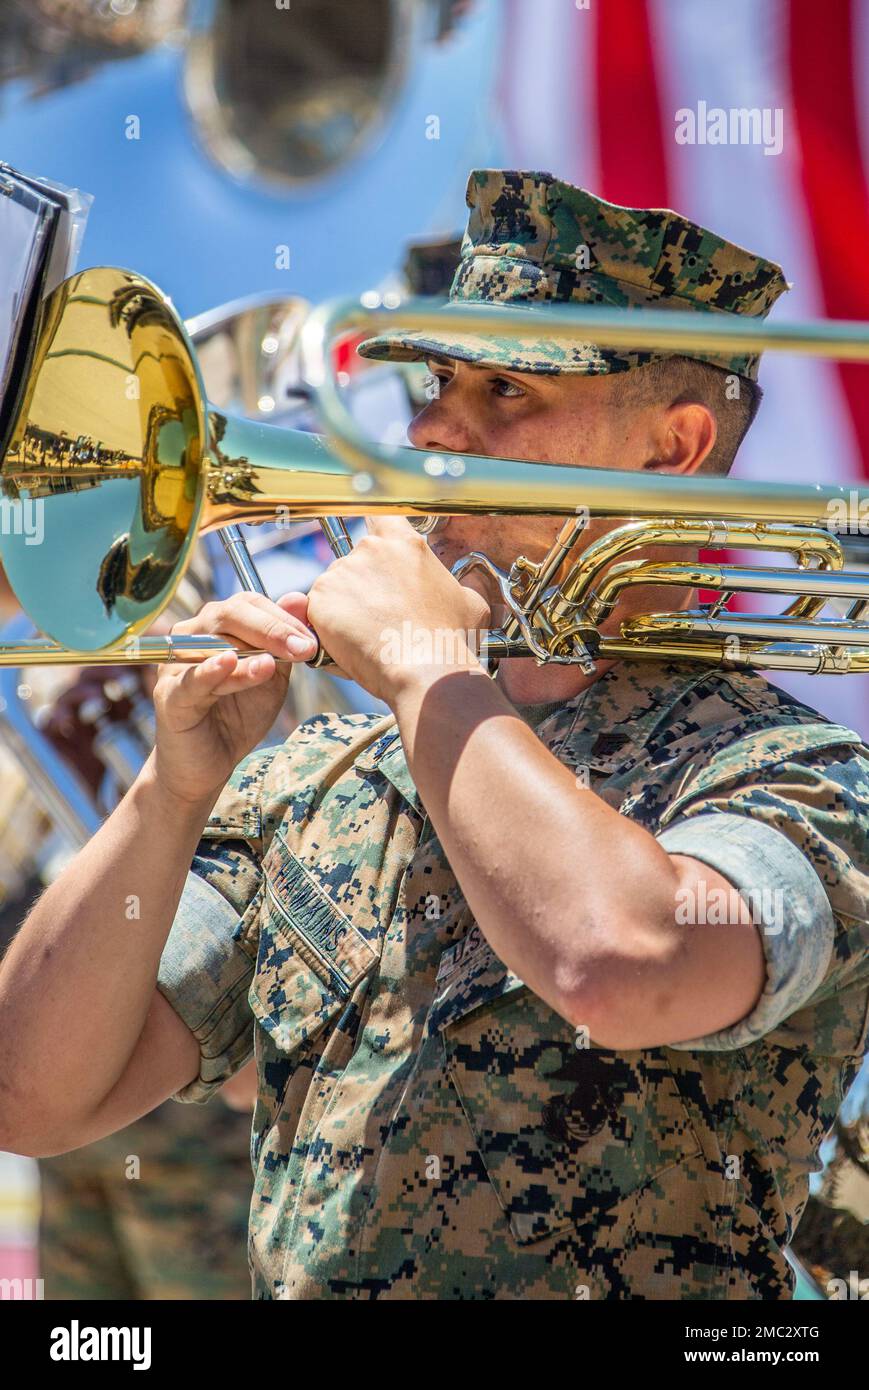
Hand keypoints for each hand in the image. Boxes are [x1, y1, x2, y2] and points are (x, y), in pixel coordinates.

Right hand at [150, 591, 316, 804]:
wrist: (210, 763)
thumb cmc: (239, 714)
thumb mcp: (271, 676)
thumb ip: (282, 641)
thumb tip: (299, 597)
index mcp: (216, 625)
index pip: (248, 604)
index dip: (282, 617)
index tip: (312, 639)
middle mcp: (191, 636)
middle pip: (229, 614)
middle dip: (271, 629)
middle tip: (304, 648)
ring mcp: (177, 664)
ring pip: (213, 644)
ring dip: (248, 650)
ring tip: (273, 661)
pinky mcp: (171, 696)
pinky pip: (193, 679)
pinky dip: (212, 670)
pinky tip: (229, 663)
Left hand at [306, 517, 490, 703]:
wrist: (425, 670)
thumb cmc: (451, 639)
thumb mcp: (469, 603)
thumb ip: (453, 587)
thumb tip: (457, 594)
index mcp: (405, 544)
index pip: (381, 519)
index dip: (378, 537)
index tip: (379, 556)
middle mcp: (369, 550)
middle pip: (356, 560)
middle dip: (362, 586)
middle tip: (380, 617)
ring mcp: (340, 573)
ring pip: (335, 588)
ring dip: (345, 608)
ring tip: (369, 638)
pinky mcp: (319, 600)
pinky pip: (318, 612)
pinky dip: (328, 628)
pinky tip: (353, 646)